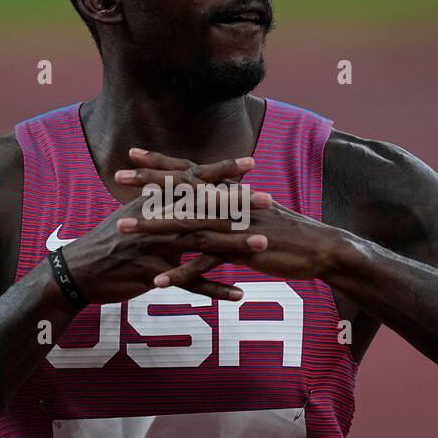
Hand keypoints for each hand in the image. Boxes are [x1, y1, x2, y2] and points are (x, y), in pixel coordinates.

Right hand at [56, 151, 267, 302]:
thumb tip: (182, 185)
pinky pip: (189, 283)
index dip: (223, 170)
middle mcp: (157, 219)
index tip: (252, 163)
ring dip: (234, 244)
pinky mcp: (153, 275)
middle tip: (269, 201)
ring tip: (263, 244)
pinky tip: (238, 293)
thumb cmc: (109, 242)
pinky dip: (214, 289)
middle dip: (239, 204)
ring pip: (200, 242)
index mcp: (155, 201)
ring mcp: (155, 247)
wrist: (78, 272)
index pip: (194, 181)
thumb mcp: (133, 213)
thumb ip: (159, 199)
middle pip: (204, 208)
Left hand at [120, 148, 350, 286]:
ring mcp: (234, 226)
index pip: (190, 172)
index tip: (133, 154)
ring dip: (153, 227)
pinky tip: (160, 283)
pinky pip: (206, 264)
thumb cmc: (287, 233)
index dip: (161, 163)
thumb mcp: (255, 213)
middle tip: (117, 176)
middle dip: (148, 183)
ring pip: (186, 224)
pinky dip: (183, 273)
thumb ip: (231, 206)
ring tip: (123, 228)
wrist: (320, 248)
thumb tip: (211, 200)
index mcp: (229, 193)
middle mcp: (228, 203)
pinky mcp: (241, 252)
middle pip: (181, 190)